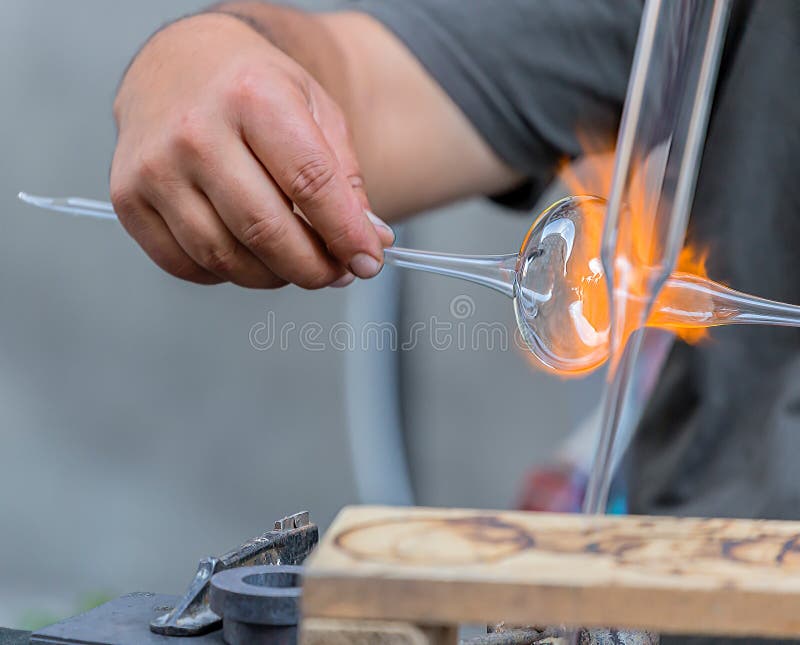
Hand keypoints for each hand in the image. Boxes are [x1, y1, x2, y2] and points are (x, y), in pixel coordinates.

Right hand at [110, 13, 393, 288]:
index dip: (345, 234)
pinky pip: (186, 264)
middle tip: (334, 272)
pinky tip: (247, 254)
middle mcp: (195, 130)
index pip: (310, 184)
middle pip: (265, 230)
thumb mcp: (315, 111)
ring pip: (225, 257)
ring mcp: (155, 167)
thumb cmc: (253, 90)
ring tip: (294, 262)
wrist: (180, 65)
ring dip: (272, 275)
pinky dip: (227, 273)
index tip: (367, 261)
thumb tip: (369, 244)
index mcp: (252, 96)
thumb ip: (346, 180)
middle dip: (313, 267)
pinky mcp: (128, 198)